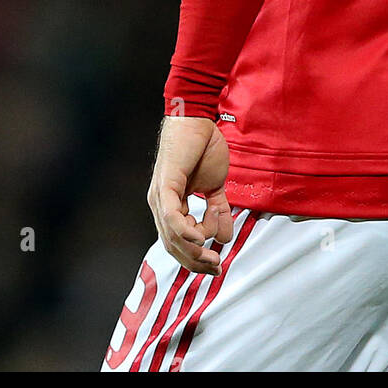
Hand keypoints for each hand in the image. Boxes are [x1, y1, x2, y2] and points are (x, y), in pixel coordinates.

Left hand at [147, 115, 233, 274]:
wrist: (198, 119)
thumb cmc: (204, 147)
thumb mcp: (216, 186)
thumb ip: (218, 211)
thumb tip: (227, 238)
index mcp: (171, 205)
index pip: (178, 243)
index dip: (196, 259)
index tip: (217, 264)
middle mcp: (160, 204)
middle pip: (173, 246)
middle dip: (195, 262)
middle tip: (216, 268)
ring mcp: (160, 196)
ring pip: (172, 236)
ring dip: (194, 250)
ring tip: (212, 252)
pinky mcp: (165, 185)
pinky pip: (172, 217)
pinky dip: (185, 231)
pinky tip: (199, 238)